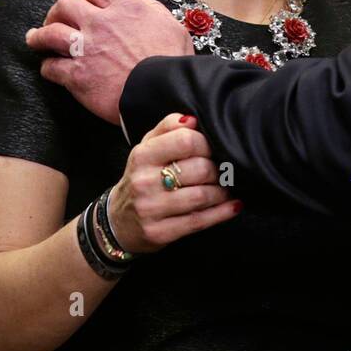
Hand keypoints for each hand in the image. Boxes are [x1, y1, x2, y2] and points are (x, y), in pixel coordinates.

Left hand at [25, 0, 192, 123]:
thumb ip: (149, 4)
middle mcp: (101, 24)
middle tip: (56, 21)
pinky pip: (51, 67)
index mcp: (124, 8)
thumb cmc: (173, 60)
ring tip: (37, 40)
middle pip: (64, 4)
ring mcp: (87, 49)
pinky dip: (48, 67)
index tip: (80, 1)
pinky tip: (51, 68)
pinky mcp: (78, 76)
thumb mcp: (170, 25)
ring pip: (49, 34)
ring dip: (40, 36)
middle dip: (56, 11)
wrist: (166, 93)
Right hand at [107, 113, 240, 253]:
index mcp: (142, 155)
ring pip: (202, 196)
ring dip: (222, 192)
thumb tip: (193, 118)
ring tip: (227, 187)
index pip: (187, 141)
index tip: (213, 149)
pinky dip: (222, 212)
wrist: (117, 221)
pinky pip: (199, 221)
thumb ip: (168, 127)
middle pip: (200, 169)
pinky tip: (233, 205)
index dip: (207, 144)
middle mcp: (144, 181)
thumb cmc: (141, 177)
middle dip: (219, 170)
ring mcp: (150, 209)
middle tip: (224, 171)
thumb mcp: (147, 147)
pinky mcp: (159, 232)